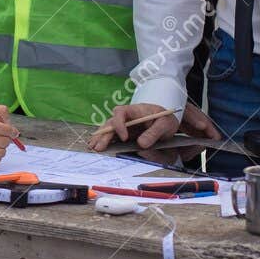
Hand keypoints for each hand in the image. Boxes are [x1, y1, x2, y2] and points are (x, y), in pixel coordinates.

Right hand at [88, 100, 221, 152]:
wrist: (166, 121)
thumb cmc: (165, 119)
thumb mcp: (165, 124)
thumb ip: (154, 133)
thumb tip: (141, 144)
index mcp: (135, 110)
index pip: (121, 112)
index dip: (120, 124)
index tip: (124, 138)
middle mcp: (126, 117)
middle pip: (111, 123)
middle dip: (104, 135)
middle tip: (98, 147)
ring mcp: (124, 125)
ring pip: (108, 129)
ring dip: (100, 138)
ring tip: (93, 148)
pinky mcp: (124, 133)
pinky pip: (112, 136)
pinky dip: (104, 141)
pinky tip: (97, 148)